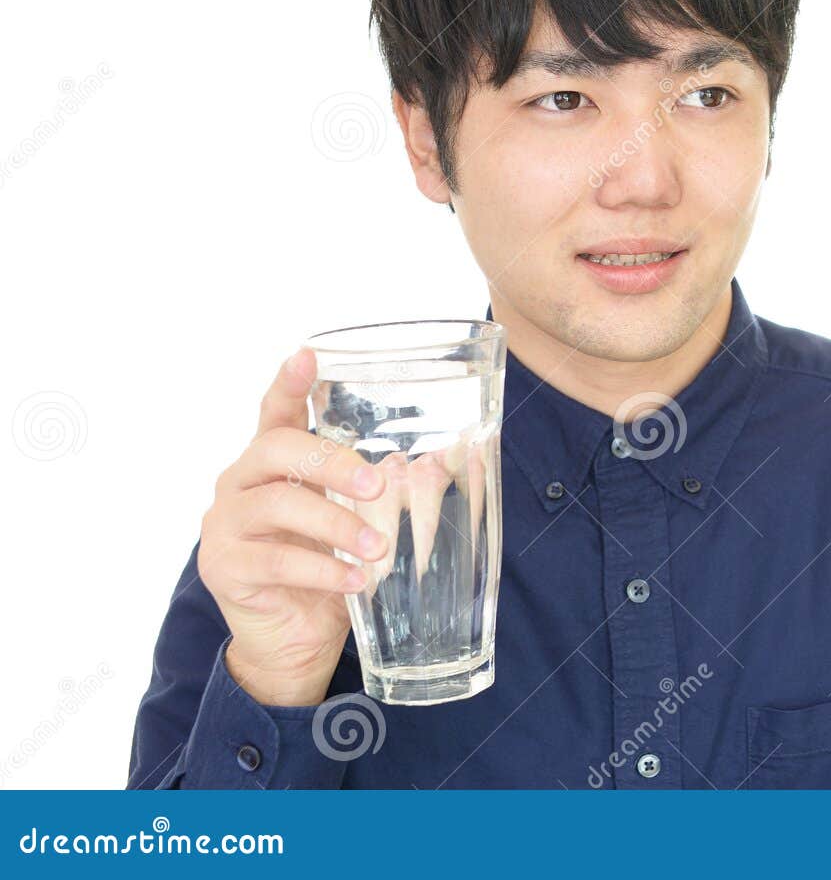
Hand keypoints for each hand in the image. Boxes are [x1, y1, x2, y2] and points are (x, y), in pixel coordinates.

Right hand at [197, 348, 389, 706]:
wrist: (293, 640)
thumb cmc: (330, 568)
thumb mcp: (363, 526)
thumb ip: (390, 494)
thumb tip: (441, 464)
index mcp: (273, 461)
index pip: (275, 411)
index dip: (288, 382)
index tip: (307, 355)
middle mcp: (241, 482)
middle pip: (278, 448)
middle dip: (333, 463)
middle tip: (378, 487)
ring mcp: (225, 523)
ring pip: (278, 504)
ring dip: (336, 525)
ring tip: (379, 548)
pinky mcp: (222, 566)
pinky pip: (274, 560)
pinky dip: (322, 568)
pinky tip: (355, 579)